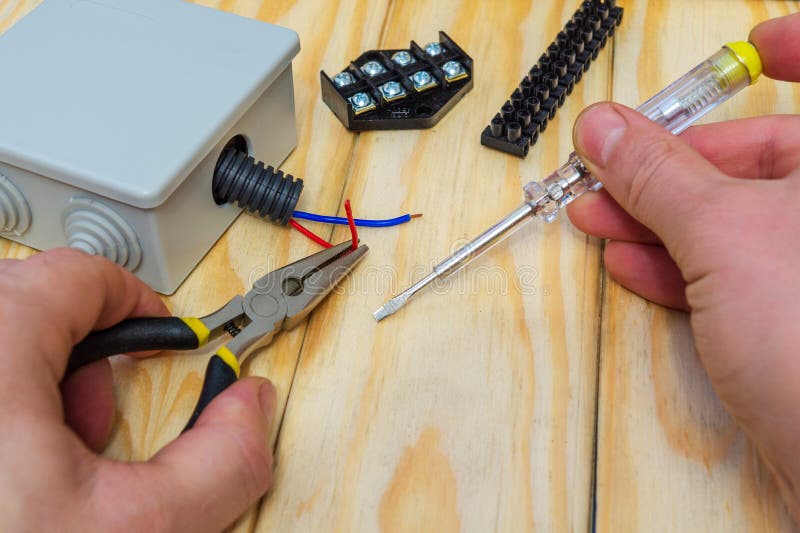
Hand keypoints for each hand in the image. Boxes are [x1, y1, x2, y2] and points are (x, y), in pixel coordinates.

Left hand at [0, 249, 276, 531]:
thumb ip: (217, 462)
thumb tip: (247, 410)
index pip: (76, 274)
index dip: (136, 303)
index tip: (156, 343)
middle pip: (24, 305)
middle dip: (77, 362)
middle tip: (86, 428)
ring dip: (28, 390)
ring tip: (37, 466)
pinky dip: (1, 416)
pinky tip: (6, 481)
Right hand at [567, 12, 799, 518]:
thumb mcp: (720, 235)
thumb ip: (658, 175)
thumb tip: (607, 131)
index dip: (792, 52)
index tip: (749, 47)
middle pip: (760, 158)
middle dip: (674, 165)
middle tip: (610, 165)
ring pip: (733, 221)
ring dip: (659, 220)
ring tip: (599, 218)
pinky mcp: (790, 316)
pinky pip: (731, 271)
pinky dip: (679, 266)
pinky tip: (633, 264)